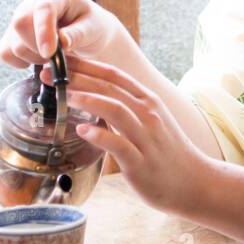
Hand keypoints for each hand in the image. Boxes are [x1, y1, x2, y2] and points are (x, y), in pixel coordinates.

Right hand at [0, 0, 129, 69]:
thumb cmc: (92, 27)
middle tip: (56, 56)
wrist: (87, 34)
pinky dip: (20, 62)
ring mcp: (21, 16)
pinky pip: (5, 52)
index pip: (43, 7)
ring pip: (13, 41)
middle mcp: (34, 0)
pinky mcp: (12, 33)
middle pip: (20, 22)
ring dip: (33, 56)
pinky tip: (38, 58)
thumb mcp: (94, 29)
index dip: (43, 31)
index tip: (50, 53)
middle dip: (37, 46)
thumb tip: (62, 41)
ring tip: (53, 56)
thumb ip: (78, 34)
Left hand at [49, 56, 211, 216]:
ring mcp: (146, 138)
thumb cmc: (168, 153)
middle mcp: (149, 115)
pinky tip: (82, 130)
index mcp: (149, 102)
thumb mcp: (151, 122)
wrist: (194, 182)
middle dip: (79, 78)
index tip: (63, 61)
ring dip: (88, 100)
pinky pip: (118, 145)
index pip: (115, 76)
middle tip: (50, 74)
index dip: (87, 66)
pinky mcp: (140, 162)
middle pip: (111, 89)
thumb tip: (95, 100)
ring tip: (65, 96)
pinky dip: (99, 135)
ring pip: (116, 110)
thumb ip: (127, 109)